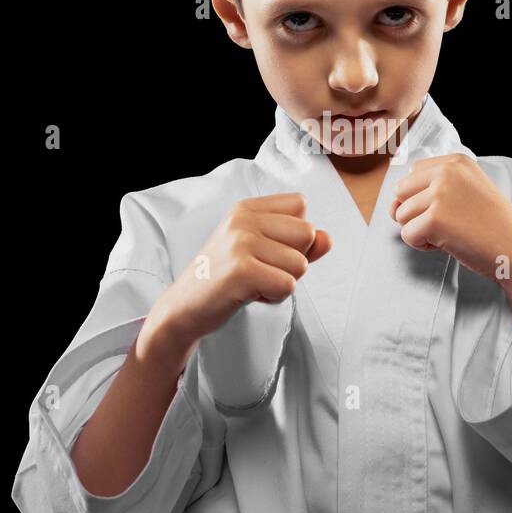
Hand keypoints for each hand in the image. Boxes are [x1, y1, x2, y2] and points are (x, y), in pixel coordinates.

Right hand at [150, 193, 330, 346]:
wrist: (184, 307)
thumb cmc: (225, 278)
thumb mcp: (263, 252)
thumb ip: (298, 243)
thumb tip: (327, 238)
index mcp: (247, 208)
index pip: (301, 205)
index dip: (294, 234)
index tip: (266, 251)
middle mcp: (243, 219)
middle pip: (308, 232)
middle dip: (293, 261)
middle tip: (260, 271)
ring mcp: (240, 242)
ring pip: (300, 263)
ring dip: (283, 282)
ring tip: (253, 283)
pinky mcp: (241, 270)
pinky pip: (288, 285)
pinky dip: (275, 296)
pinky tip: (249, 294)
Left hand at [389, 154, 511, 287]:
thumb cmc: (490, 225)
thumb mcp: (465, 192)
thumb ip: (427, 190)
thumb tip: (390, 206)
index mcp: (455, 162)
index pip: (412, 175)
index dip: (424, 199)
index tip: (452, 209)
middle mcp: (447, 172)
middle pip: (401, 193)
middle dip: (417, 213)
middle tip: (448, 223)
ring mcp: (440, 194)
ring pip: (401, 215)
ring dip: (420, 231)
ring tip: (450, 233)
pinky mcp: (435, 220)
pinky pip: (407, 235)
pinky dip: (422, 245)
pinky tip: (447, 243)